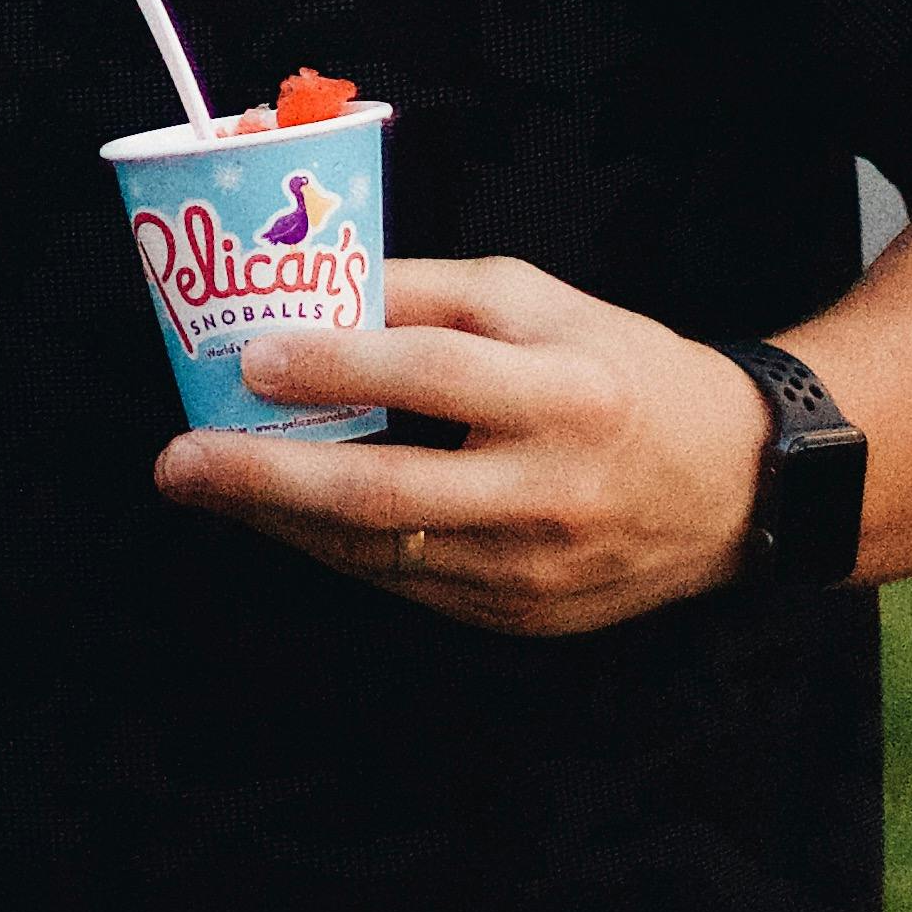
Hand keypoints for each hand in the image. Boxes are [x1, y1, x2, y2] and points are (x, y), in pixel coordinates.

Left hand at [152, 256, 768, 634]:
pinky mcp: (520, 618)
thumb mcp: (535, 301)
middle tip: (177, 460)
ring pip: (382, 553)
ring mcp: (534, 572)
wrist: (733, 487)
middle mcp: (549, 493)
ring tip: (203, 479)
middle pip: (387, 496)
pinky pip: (406, 582)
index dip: (336, 367)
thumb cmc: (616, 366)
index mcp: (564, 393)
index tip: (250, 358)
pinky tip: (279, 512)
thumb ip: (426, 298)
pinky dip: (334, 546)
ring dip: (280, 518)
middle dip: (266, 479)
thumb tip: (312, 292)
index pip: (433, 378)